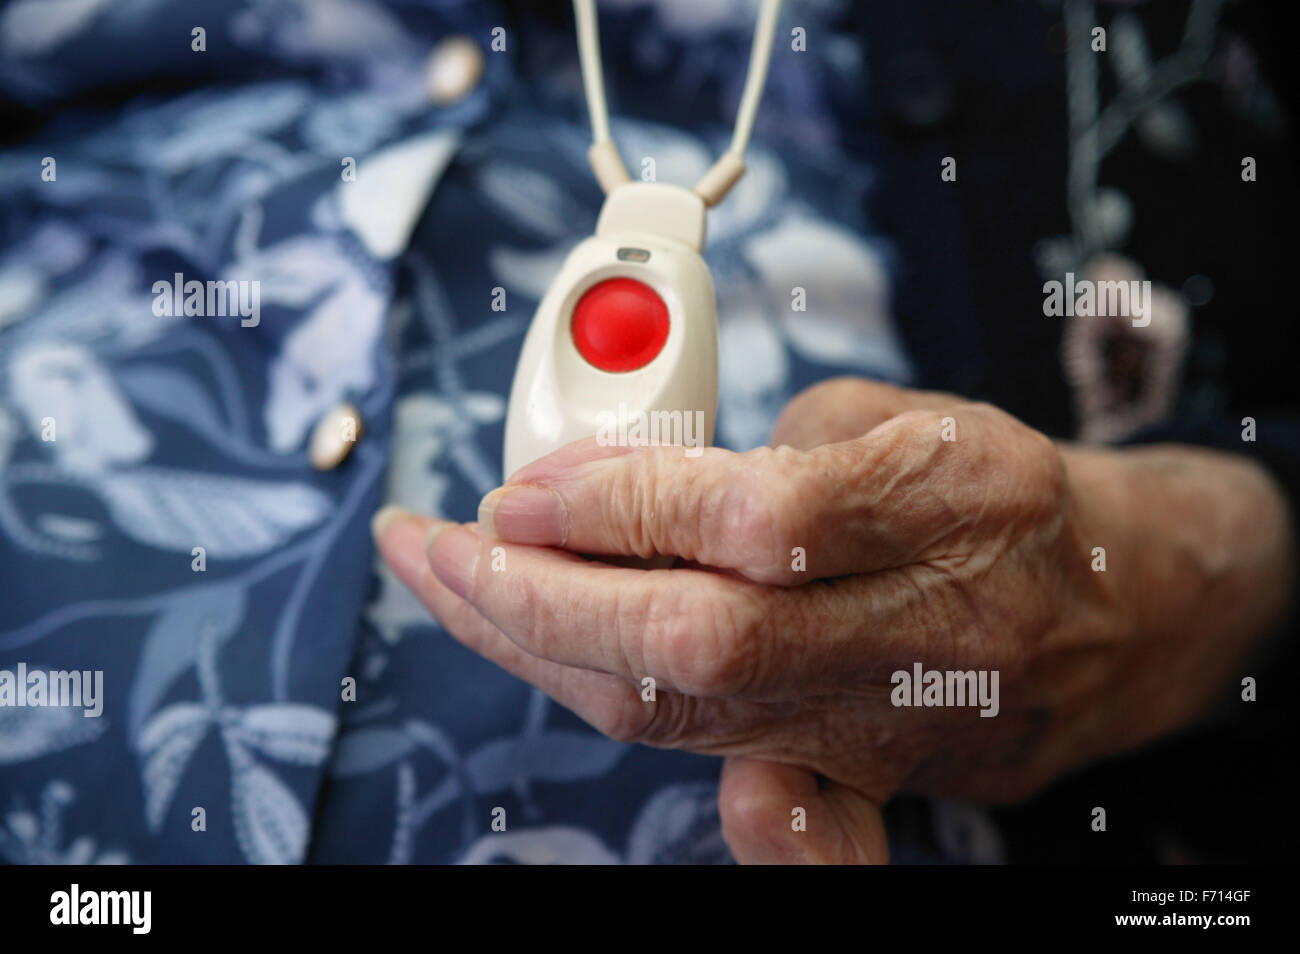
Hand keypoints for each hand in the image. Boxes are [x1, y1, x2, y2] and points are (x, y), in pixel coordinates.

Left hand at [374, 378, 1293, 862]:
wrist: (1109, 603)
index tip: (520, 481)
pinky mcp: (860, 771)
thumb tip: (609, 483)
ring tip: (452, 585)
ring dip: (541, 651)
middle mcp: (908, 625)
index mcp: (936, 499)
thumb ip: (762, 446)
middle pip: (693, 642)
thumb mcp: (898, 412)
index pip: (750, 519)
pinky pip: (739, 791)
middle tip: (439, 544)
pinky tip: (542, 682)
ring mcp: (880, 716)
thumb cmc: (994, 490)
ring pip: (682, 713)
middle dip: (534, 597)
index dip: (615, 505)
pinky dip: (619, 735)